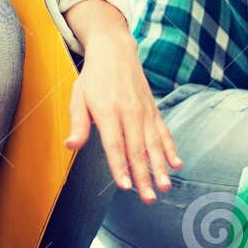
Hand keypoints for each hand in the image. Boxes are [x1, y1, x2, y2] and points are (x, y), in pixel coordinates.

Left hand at [66, 11, 181, 202]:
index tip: (126, 186)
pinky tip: (176, 164)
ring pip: (153, 144)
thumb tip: (71, 146)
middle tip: (148, 198)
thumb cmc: (94, 77)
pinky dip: (170, 148)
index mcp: (107, 111)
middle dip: (144, 176)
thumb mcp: (78, 96)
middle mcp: (129, 112)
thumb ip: (78, 123)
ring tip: (164, 187)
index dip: (120, 167)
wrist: (115, 50)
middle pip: (137, 149)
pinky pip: (164, 132)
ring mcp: (144, 111)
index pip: (115, 145)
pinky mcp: (153, 109)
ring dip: (160, 167)